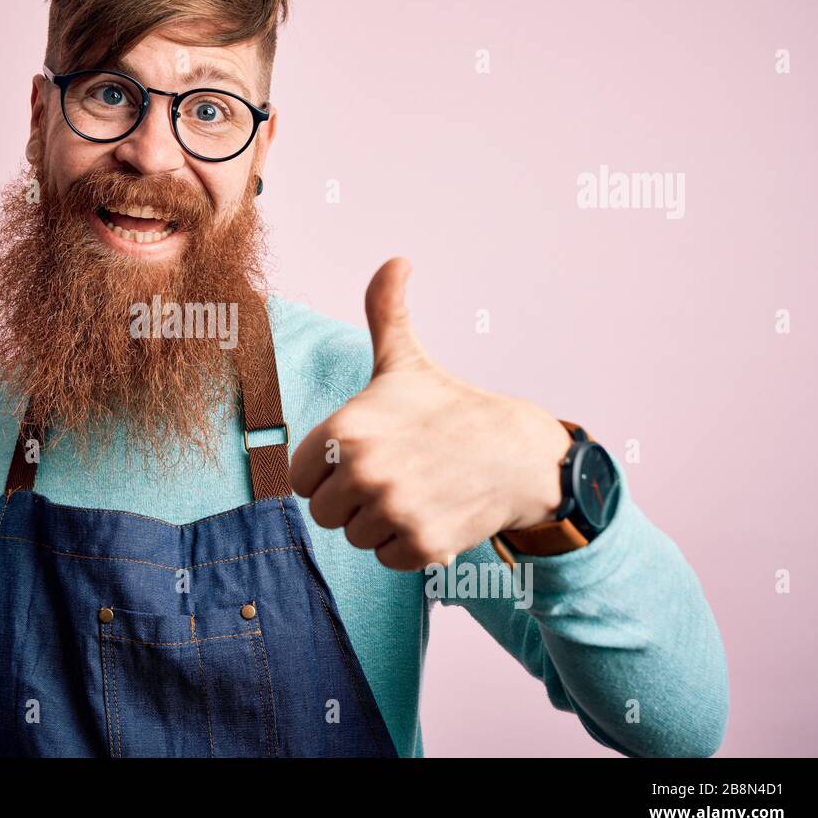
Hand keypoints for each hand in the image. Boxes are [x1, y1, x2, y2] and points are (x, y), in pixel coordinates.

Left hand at [290, 257, 572, 570]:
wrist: (518, 454)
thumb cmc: (448, 408)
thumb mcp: (406, 360)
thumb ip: (384, 311)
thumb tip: (396, 260)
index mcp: (344, 430)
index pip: (300, 478)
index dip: (328, 470)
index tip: (362, 455)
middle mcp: (363, 471)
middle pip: (325, 512)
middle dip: (352, 500)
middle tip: (394, 474)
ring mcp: (393, 510)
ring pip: (356, 537)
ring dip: (380, 523)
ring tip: (415, 490)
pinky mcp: (422, 545)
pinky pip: (387, 558)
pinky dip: (407, 545)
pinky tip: (432, 513)